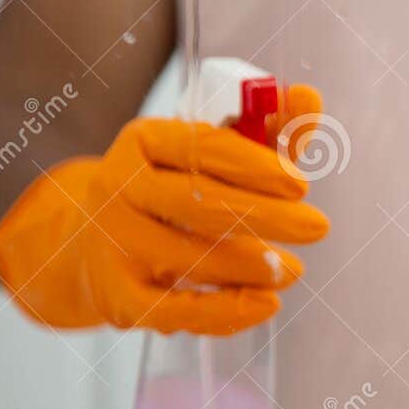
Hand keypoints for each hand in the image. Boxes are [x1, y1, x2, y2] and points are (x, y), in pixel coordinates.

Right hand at [0, 85, 328, 334]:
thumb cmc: (173, 192)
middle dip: (266, 217)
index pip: (201, 146)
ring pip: (191, 258)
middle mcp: (120, 187)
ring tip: (293, 270)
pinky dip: (225, 311)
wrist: (91, 245)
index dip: (255, 166)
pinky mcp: (118, 296)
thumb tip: (308, 97)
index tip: (301, 185)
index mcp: (144, 141)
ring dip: (252, 266)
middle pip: (197, 203)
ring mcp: (115, 243)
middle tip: (317, 227)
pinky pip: (175, 310)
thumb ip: (266, 132)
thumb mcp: (215, 158)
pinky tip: (266, 303)